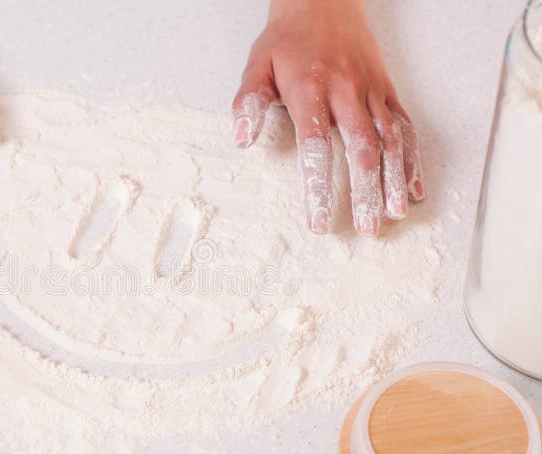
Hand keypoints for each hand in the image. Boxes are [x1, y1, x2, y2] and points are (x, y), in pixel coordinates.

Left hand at [232, 0, 424, 235]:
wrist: (323, 1)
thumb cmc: (287, 40)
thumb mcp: (258, 65)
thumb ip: (249, 102)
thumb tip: (240, 139)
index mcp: (312, 90)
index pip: (316, 146)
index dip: (319, 186)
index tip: (318, 220)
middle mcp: (347, 92)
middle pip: (362, 149)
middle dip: (366, 192)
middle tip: (368, 228)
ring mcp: (372, 92)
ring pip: (391, 140)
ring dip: (395, 179)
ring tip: (396, 213)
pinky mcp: (388, 91)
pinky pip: (406, 127)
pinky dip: (412, 159)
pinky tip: (414, 186)